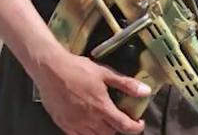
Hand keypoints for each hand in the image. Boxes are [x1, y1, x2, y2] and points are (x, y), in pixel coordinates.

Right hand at [34, 50, 150, 134]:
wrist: (51, 70)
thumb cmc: (78, 69)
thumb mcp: (106, 74)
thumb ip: (127, 84)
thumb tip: (146, 91)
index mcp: (101, 107)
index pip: (124, 126)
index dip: (135, 128)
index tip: (139, 123)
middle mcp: (89, 119)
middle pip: (109, 133)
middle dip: (118, 128)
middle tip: (121, 118)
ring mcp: (75, 123)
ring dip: (103, 132)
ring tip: (106, 121)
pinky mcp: (63, 124)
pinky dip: (86, 134)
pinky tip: (89, 125)